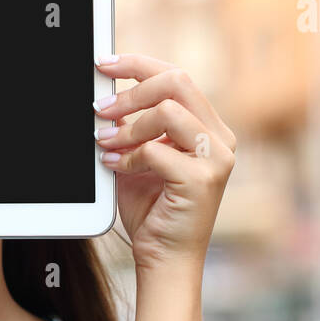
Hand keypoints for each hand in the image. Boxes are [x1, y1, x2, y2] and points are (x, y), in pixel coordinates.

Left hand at [92, 54, 235, 271]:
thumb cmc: (150, 209)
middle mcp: (220, 138)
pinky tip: (115, 167)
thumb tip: (104, 94)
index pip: (177, 76)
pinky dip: (129, 157)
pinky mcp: (203, 180)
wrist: (163, 257)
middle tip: (99, 108)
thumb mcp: (137, 156)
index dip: (138, 64)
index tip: (104, 63)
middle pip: (177, 81)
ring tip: (104, 143)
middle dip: (130, 90)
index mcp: (207, 126)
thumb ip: (130, 126)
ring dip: (127, 126)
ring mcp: (217, 158)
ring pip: (168, 111)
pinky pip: (157, 150)